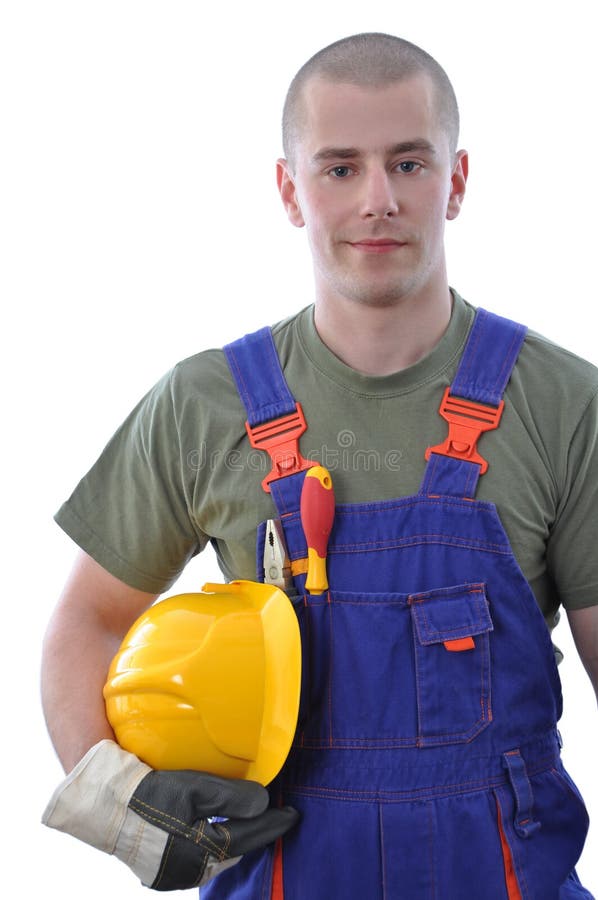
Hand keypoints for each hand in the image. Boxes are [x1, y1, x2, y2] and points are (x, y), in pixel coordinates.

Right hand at [43, 740, 298, 890]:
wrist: (106, 806)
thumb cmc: (151, 794)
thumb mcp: (196, 788)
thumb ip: (233, 797)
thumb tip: (265, 802)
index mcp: (204, 852)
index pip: (250, 836)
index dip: (274, 824)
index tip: (293, 814)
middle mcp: (192, 872)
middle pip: (235, 851)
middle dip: (255, 834)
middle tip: (274, 818)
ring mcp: (175, 877)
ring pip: (217, 858)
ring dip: (233, 841)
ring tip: (248, 824)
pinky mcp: (162, 874)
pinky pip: (199, 861)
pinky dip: (212, 847)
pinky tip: (215, 834)